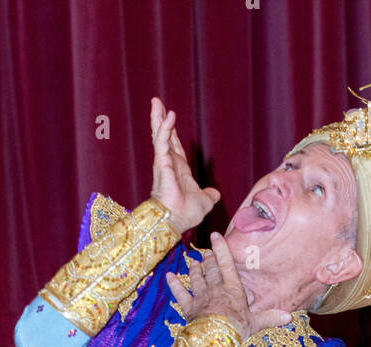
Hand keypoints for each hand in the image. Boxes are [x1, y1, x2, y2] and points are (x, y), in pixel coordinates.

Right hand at [149, 96, 220, 234]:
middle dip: (160, 119)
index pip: (174, 145)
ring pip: (160, 136)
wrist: (176, 221)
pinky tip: (169, 116)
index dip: (171, 132)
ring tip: (156, 102)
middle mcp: (169, 164)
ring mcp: (164, 163)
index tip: (168, 117)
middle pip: (164, 135)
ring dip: (158, 118)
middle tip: (156, 102)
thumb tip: (215, 195)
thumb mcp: (205, 201)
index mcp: (178, 170)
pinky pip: (163, 142)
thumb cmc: (186, 213)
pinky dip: (165, 129)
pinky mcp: (162, 164)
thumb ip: (210, 195)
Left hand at [166, 233, 291, 337]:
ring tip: (193, 261)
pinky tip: (169, 276)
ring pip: (196, 278)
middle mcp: (215, 288)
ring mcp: (200, 297)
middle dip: (208, 259)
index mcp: (232, 288)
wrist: (214, 339)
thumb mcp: (255, 323)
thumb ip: (270, 317)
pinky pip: (180, 293)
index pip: (226, 263)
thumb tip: (288, 317)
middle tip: (206, 252)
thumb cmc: (236, 329)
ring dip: (194, 269)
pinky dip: (174, 284)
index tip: (215, 235)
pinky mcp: (189, 308)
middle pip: (210, 269)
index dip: (220, 248)